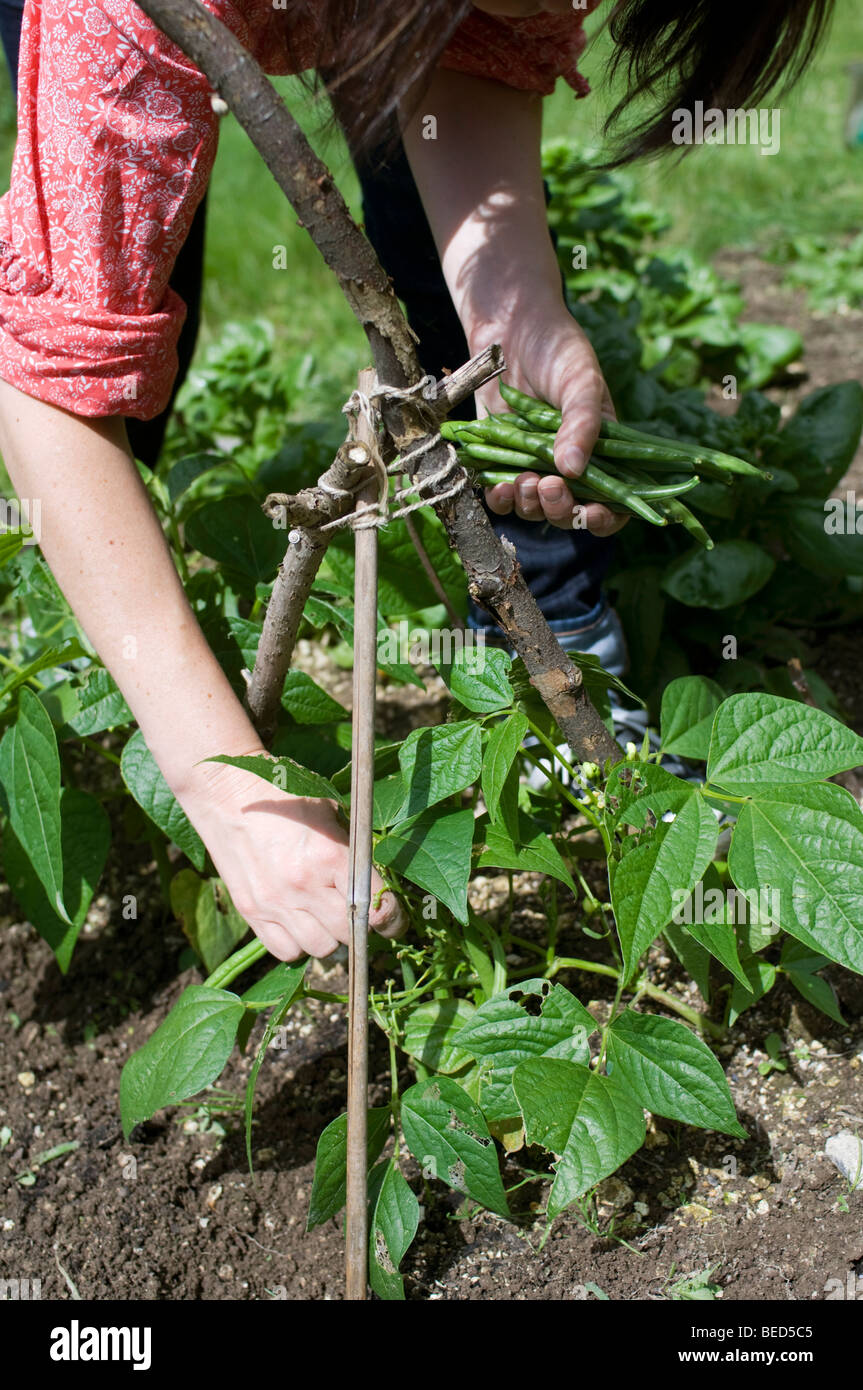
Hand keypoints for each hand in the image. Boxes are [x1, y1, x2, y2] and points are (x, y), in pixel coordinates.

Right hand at [172, 753, 404, 961]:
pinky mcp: (251, 912)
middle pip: (349, 933)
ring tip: (326, 917)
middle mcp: (304, 885)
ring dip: (329, 937)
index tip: (394, 921)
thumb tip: (377, 884)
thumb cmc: (285, 797)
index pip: (375, 906)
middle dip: (360, 926)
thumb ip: (353, 850)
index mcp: (330, 856)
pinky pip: (286, 952)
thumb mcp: (329, 813)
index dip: (392, 918)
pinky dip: (298, 945)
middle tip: (357, 913)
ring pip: (320, 948)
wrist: (227, 793)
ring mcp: (276, 903)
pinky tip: (299, 924)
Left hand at [474, 308, 628, 535]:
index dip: (605, 517)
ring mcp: (533, 465)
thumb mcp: (579, 380)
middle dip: (561, 510)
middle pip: (571, 513)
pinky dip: (500, 499)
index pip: (614, 501)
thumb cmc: (556, 348)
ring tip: (523, 481)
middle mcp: (569, 465)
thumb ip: (581, 423)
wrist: (508, 325)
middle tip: (548, 486)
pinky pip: (501, 497)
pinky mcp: (499, 461)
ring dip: (529, 505)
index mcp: (603, 451)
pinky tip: (498, 487)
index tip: (592, 513)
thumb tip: (573, 471)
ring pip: (535, 510)